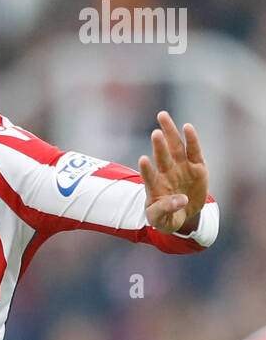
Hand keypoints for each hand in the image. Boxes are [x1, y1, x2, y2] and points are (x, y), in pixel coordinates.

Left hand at [139, 111, 208, 234]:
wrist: (183, 214)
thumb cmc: (167, 217)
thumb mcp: (162, 222)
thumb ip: (165, 211)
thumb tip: (181, 200)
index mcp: (155, 186)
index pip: (149, 176)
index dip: (146, 169)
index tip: (143, 160)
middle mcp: (167, 173)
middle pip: (162, 156)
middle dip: (159, 144)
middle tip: (155, 132)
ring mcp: (181, 167)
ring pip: (175, 147)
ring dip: (169, 132)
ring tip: (162, 117)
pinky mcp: (197, 166)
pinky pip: (193, 151)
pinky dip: (191, 139)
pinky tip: (187, 127)